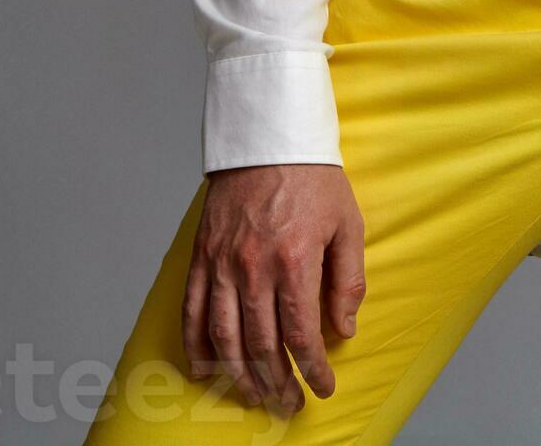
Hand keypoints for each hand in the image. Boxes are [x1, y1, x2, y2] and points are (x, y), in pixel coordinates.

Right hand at [182, 164, 365, 415]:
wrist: (268, 136)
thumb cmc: (313, 177)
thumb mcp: (348, 223)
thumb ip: (348, 279)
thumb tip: (343, 329)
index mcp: (295, 259)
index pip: (301, 334)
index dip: (312, 369)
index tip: (322, 387)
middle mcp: (254, 267)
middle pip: (262, 345)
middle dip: (278, 383)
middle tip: (289, 404)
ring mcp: (222, 263)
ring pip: (225, 339)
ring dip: (240, 377)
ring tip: (256, 396)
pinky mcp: (201, 256)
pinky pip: (192, 313)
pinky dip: (197, 347)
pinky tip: (208, 370)